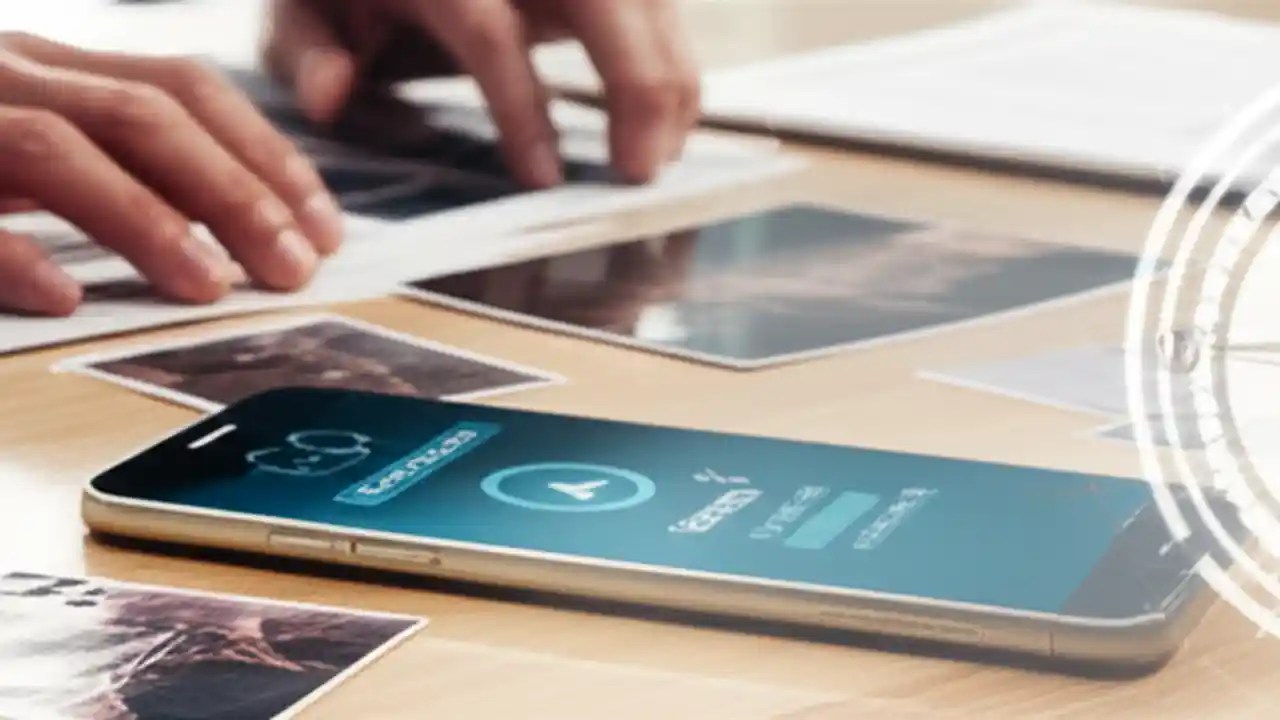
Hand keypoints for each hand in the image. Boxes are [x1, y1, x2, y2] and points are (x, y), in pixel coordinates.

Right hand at [0, 33, 342, 316]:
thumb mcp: (39, 148)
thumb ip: (123, 166)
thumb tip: (250, 227)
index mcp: (54, 69)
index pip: (183, 89)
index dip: (266, 156)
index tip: (325, 231)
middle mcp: (7, 75)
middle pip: (141, 115)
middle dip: (232, 194)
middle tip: (292, 269)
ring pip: (53, 148)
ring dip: (145, 220)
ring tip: (211, 285)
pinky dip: (13, 253)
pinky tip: (66, 297)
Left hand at [263, 0, 700, 187]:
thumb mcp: (303, 9)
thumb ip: (303, 50)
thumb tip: (330, 96)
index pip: (488, 29)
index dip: (521, 106)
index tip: (543, 180)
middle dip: (637, 82)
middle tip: (640, 173)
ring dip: (668, 76)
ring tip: (659, 158)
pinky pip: (659, 4)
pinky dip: (672, 59)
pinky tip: (669, 120)